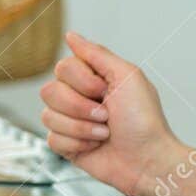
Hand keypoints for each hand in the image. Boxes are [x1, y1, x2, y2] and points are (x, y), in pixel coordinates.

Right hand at [39, 31, 184, 195]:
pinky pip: (51, 138)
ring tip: (105, 132)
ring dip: (82, 127)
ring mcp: (71, 121)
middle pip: (49, 90)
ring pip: (47, 115)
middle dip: (80, 106)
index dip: (82, 81)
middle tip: (107, 115)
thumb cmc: (144, 120)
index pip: (63, 67)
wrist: (147, 160)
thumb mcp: (128, 77)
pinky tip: (96, 145)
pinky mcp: (66, 144)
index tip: (105, 90)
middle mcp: (79, 96)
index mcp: (94, 78)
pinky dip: (77, 143)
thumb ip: (97, 54)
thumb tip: (71, 35)